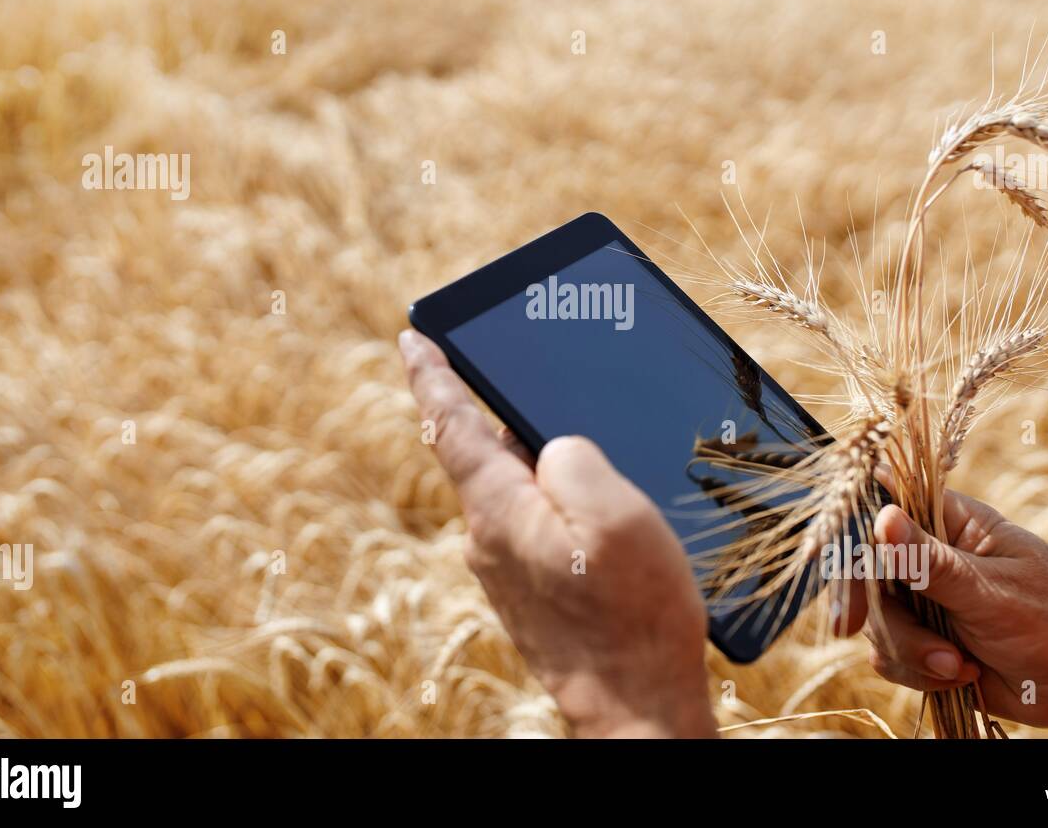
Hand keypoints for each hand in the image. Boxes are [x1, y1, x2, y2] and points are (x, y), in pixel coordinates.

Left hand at [399, 330, 717, 737]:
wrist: (636, 709)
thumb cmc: (633, 618)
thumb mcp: (615, 518)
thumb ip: (574, 461)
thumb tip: (553, 447)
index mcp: (499, 511)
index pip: (450, 425)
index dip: (431, 374)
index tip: (411, 336)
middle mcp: (490, 540)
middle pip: (486, 454)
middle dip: (506, 414)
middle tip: (534, 377)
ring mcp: (509, 571)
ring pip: (517, 490)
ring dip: (541, 462)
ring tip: (591, 445)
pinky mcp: (534, 594)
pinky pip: (536, 524)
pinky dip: (558, 501)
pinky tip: (602, 509)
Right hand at [841, 471, 1047, 733]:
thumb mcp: (991, 591)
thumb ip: (931, 561)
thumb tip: (882, 517)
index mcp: (949, 521)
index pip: (883, 505)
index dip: (854, 533)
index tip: (843, 569)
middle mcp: (927, 553)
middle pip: (865, 570)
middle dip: (875, 612)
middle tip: (854, 630)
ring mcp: (922, 598)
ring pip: (874, 619)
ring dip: (910, 650)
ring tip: (958, 665)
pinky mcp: (921, 639)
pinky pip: (888, 654)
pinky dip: (916, 672)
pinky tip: (958, 675)